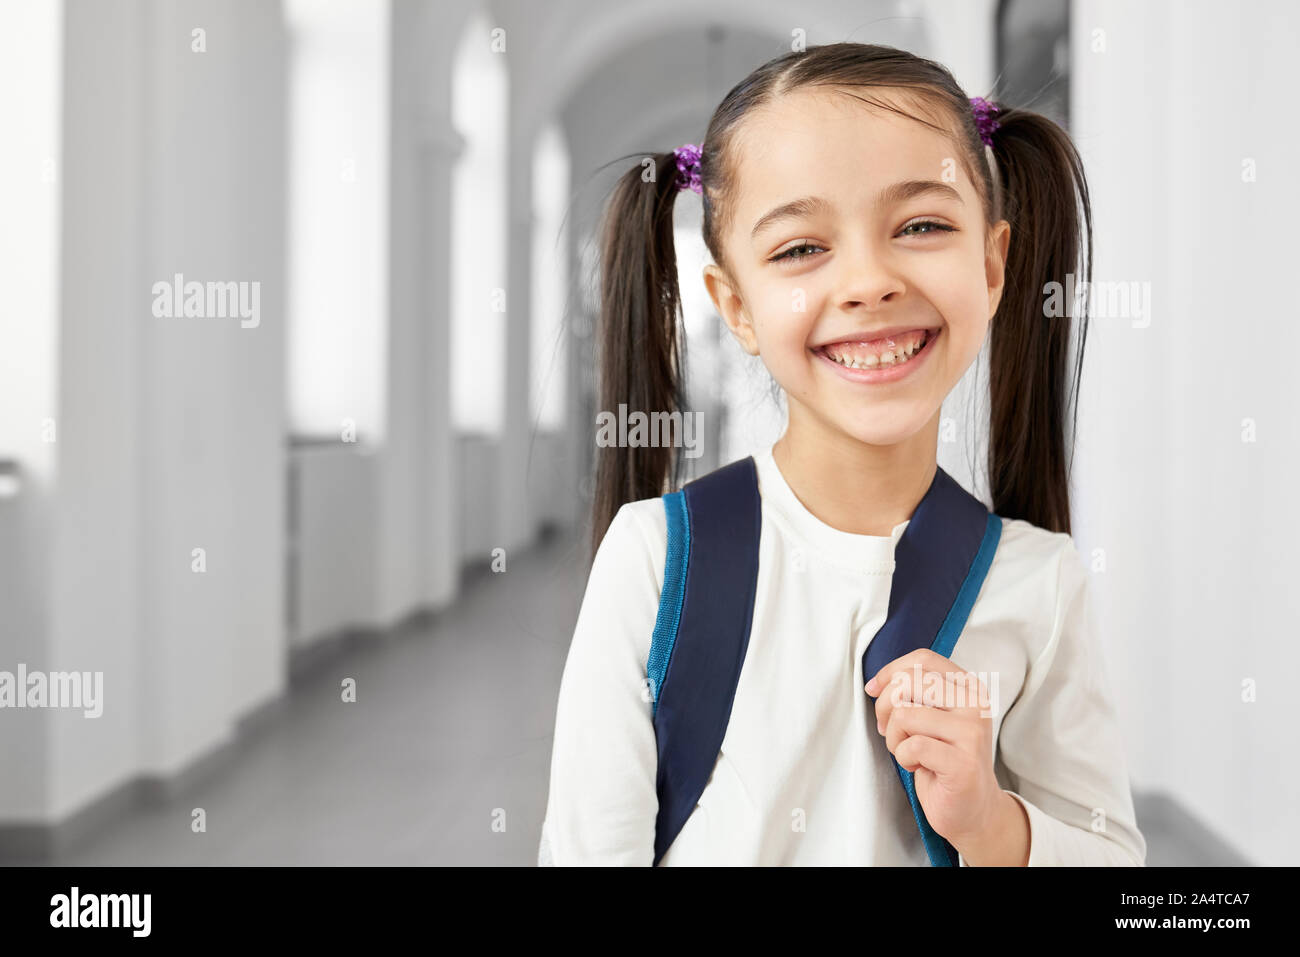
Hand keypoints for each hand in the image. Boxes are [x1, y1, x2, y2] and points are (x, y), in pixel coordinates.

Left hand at [865, 649, 1024, 862]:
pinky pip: (912, 746)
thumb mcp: (932, 717)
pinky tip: (918, 766)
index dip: (890, 672)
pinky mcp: (963, 763)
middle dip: (885, 706)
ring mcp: (972, 733)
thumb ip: (915, 693)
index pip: (923, 659)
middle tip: (888, 729)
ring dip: (894, 738)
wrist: (973, 808)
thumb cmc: (945, 760)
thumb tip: (875, 685)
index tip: (874, 690)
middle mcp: (975, 705)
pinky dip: (904, 758)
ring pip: (905, 714)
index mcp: (969, 687)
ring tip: (908, 751)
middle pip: (909, 682)